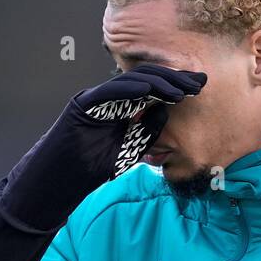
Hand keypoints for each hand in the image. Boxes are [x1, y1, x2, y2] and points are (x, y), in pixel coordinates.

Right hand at [0, 64, 205, 231]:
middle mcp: (110, 99)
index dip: (176, 85)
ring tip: (180, 90)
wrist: (60, 181)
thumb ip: (146, 132)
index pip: (153, 90)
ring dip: (157, 83)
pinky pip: (109, 92)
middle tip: (198, 82)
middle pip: (146, 79)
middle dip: (174, 79)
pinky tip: (149, 91)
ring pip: (130, 81)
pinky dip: (128, 89)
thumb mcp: (128, 151)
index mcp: (122, 108)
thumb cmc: (89, 169)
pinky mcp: (83, 104)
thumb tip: (166, 111)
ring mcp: (96, 99)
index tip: (199, 87)